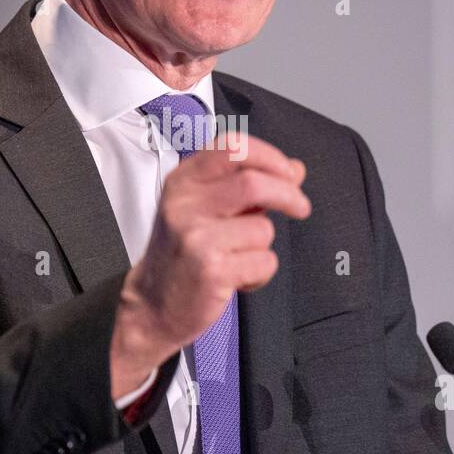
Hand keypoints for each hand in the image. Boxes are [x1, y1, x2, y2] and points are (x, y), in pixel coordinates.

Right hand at [109, 131, 309, 397]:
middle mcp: (184, 204)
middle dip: (288, 195)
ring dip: (264, 247)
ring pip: (263, 228)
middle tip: (300, 207)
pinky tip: (237, 278)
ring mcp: (195, 237)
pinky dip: (260, 274)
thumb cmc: (181, 255)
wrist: (152, 306)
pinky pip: (264, 262)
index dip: (268, 156)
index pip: (231, 147)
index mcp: (182, 182)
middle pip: (253, 183)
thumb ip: (248, 185)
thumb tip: (295, 169)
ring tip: (240, 258)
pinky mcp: (211, 269)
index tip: (288, 173)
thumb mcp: (205, 210)